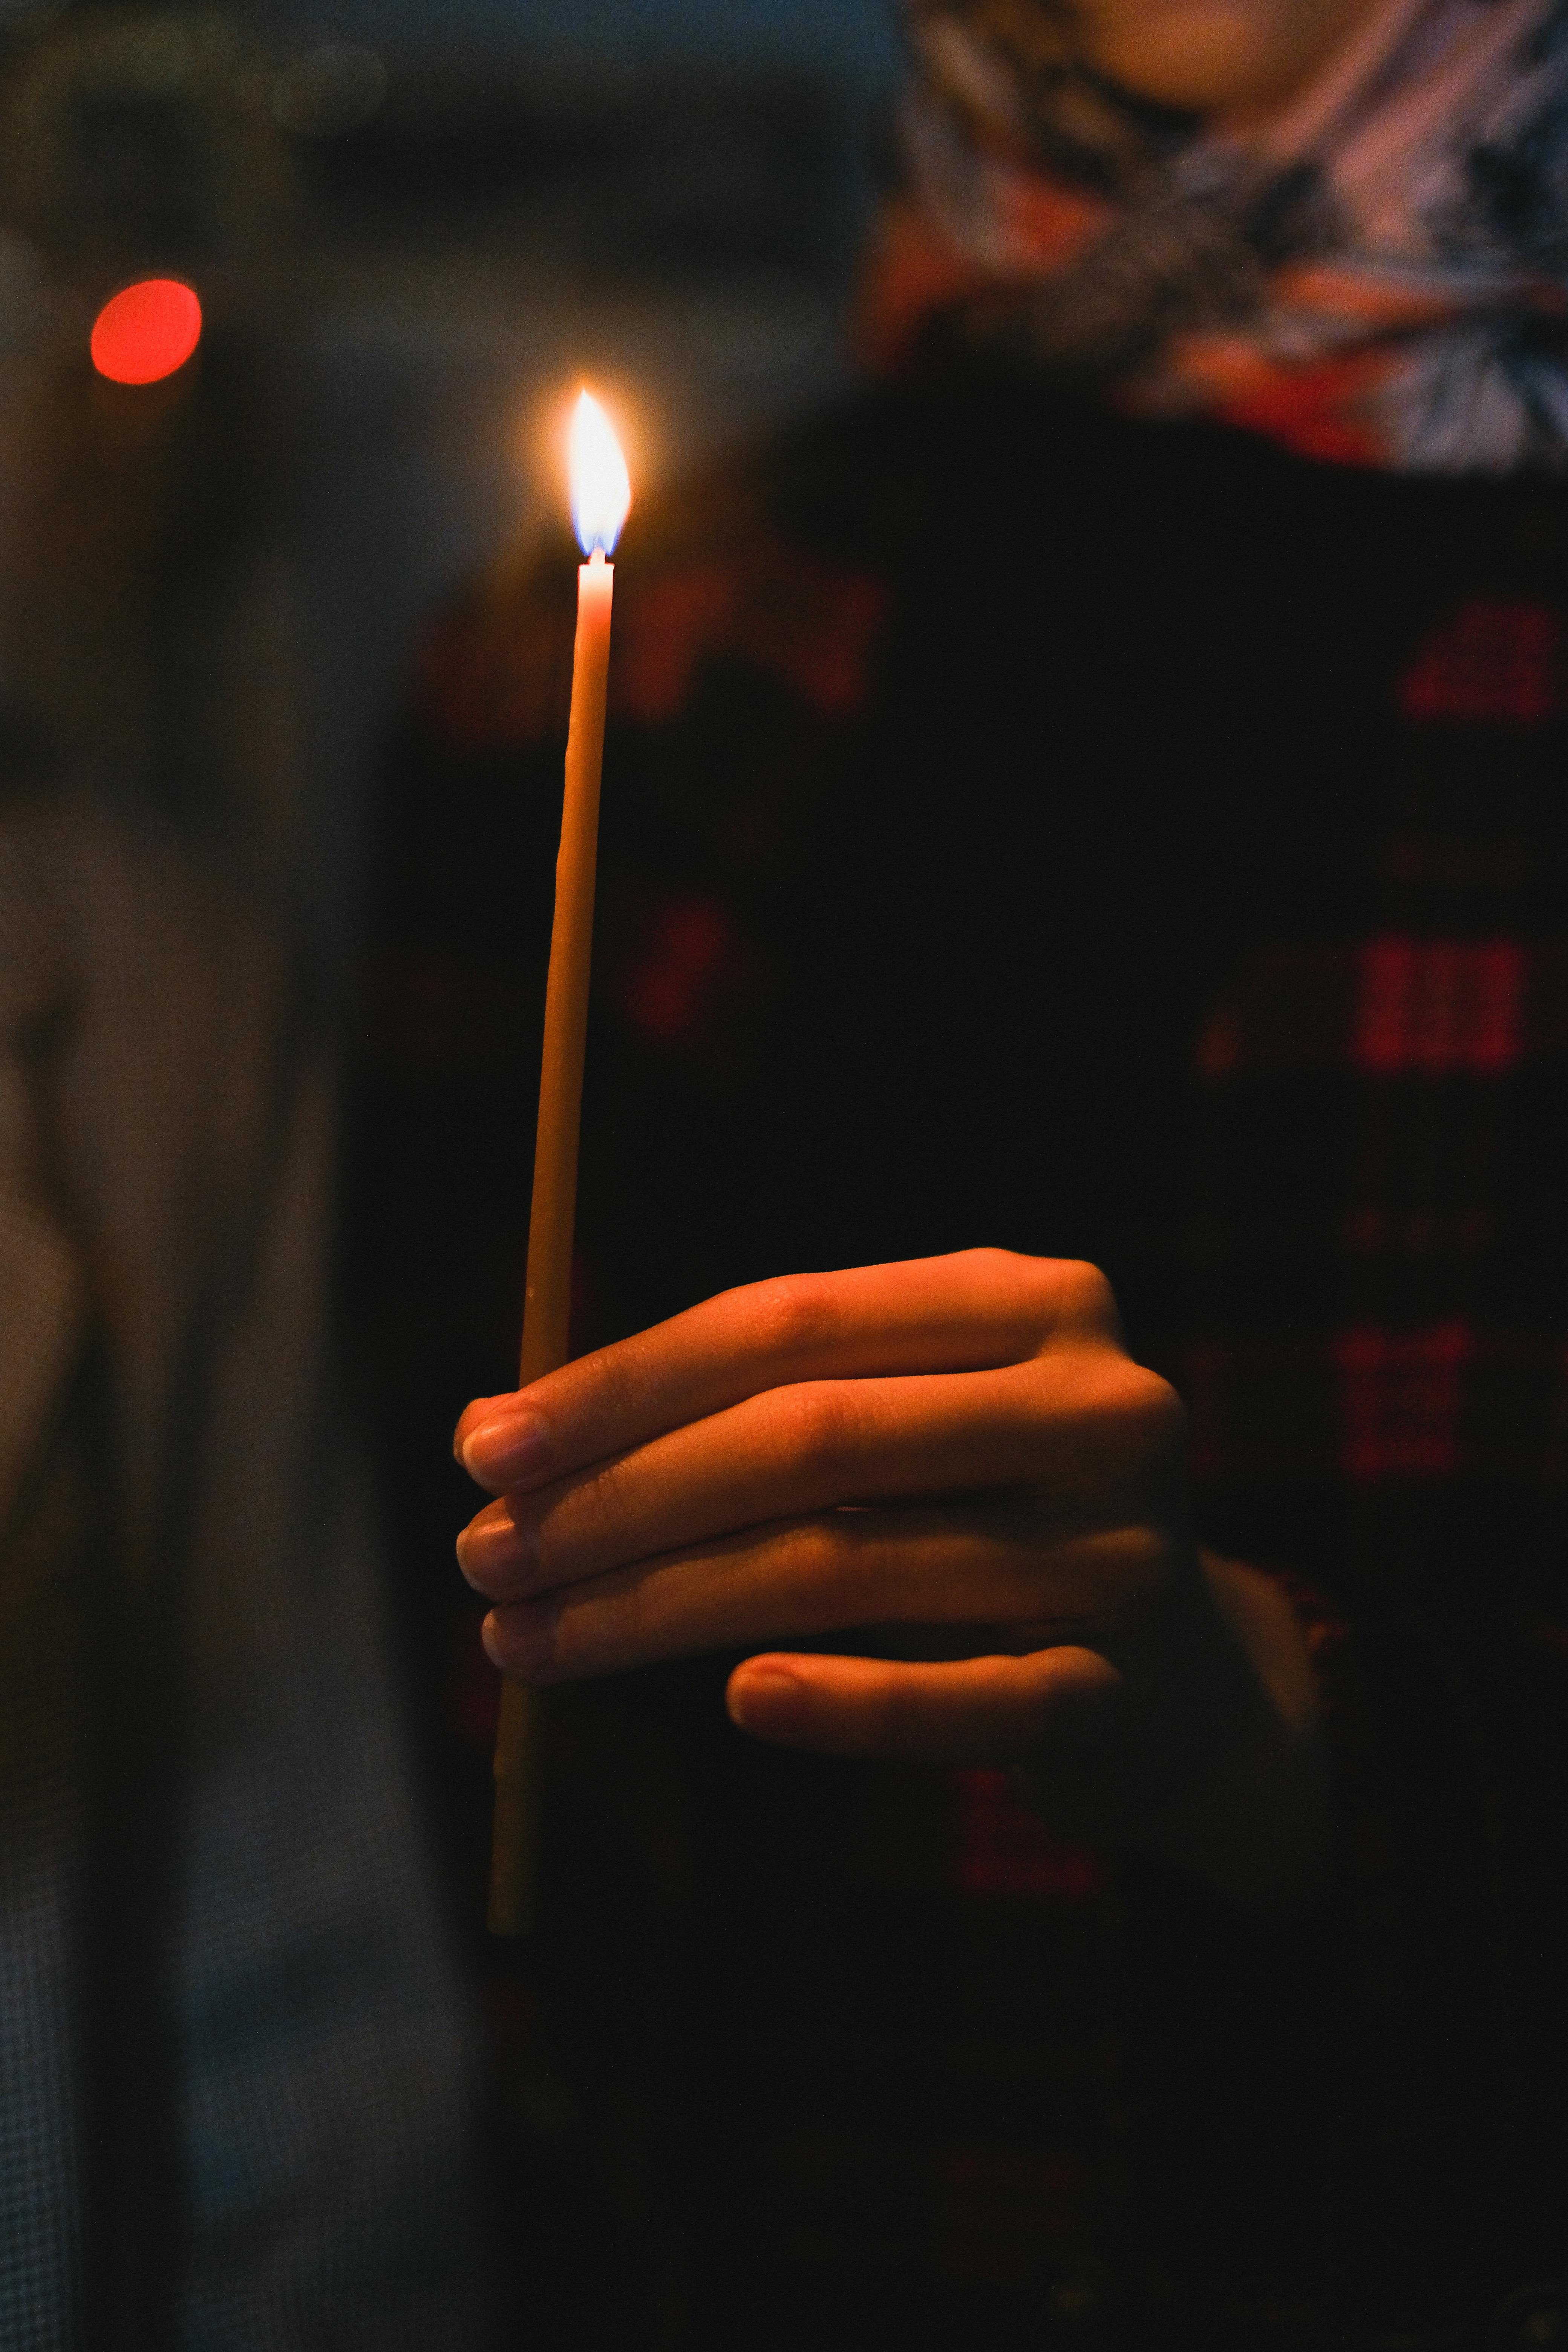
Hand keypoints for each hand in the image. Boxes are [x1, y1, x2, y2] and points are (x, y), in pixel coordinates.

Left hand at [456, 1250, 1323, 1905]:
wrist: (1183, 1679)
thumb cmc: (982, 1519)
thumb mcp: (897, 1423)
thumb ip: (745, 1411)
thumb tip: (501, 1434)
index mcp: (1026, 1301)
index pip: (789, 1322)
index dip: (624, 1384)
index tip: (485, 1449)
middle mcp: (1095, 1401)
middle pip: (808, 1440)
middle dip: (619, 1502)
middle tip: (483, 1560)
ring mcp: (1123, 1547)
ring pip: (848, 1567)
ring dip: (661, 1610)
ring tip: (528, 1644)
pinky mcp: (1126, 1687)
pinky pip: (963, 1702)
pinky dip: (847, 1704)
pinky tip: (739, 1700)